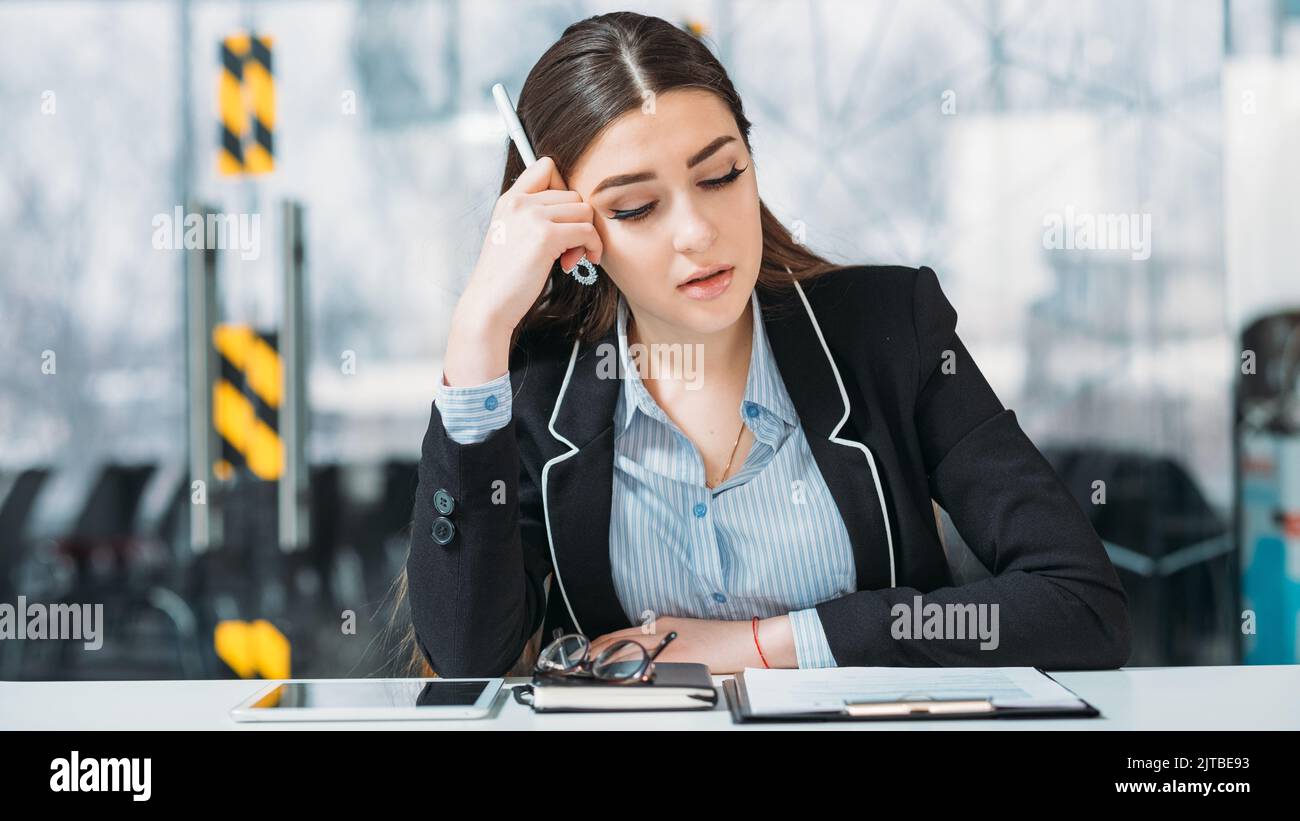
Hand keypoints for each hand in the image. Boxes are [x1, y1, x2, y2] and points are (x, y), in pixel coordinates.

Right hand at [455, 155, 602, 338]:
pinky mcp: (545, 236)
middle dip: (578, 221)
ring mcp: (532, 217)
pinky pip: (587, 231)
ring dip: (586, 236)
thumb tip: (573, 207)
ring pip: (584, 211)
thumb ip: (532, 216)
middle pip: (573, 193)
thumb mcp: (511, 235)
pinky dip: (592, 247)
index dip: (564, 189)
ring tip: (571, 257)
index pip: (546, 166)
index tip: (562, 218)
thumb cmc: (504, 278)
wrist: (489, 304)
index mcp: (510, 200)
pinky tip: (580, 262)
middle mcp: (520, 202)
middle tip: (569, 249)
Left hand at [586, 615, 792, 674]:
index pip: (621, 633)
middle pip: (618, 641)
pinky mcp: (680, 658)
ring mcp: (669, 644)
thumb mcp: (687, 633)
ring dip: (605, 662)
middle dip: (594, 653)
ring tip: (588, 672)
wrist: (748, 641)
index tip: (584, 654)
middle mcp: (663, 631)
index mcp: (664, 624)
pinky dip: (629, 670)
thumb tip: (641, 651)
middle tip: (577, 665)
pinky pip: (647, 665)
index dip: (598, 645)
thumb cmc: (722, 640)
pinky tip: (617, 677)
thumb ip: (663, 639)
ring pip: (627, 652)